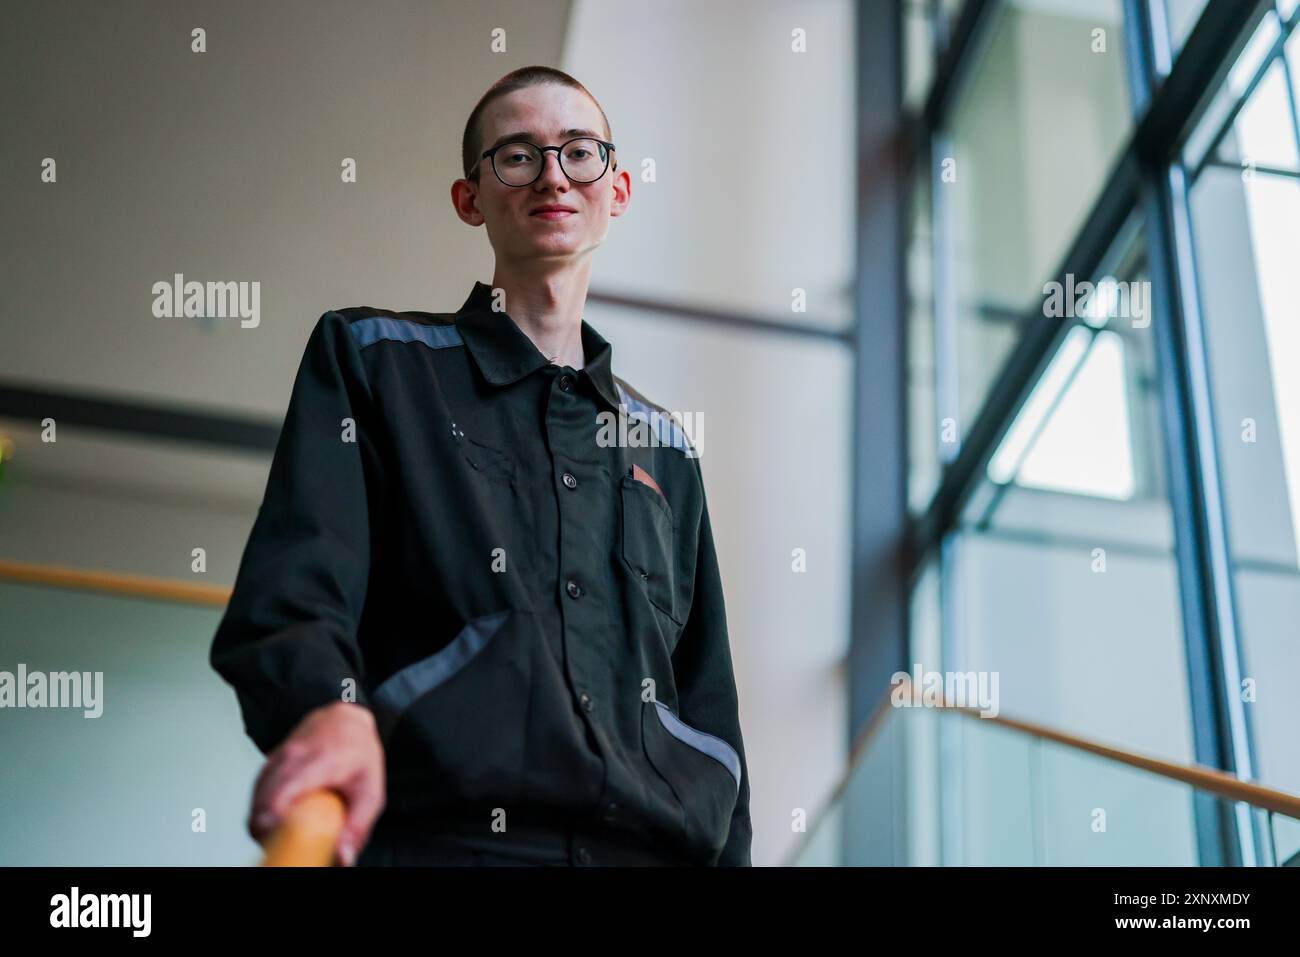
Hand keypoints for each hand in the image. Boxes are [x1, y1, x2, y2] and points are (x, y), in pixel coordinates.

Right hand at [248, 701, 385, 865]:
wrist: (344, 719)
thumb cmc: (358, 753)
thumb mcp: (371, 791)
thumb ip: (358, 827)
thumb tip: (343, 859)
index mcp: (318, 762)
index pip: (283, 793)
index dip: (273, 822)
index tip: (279, 842)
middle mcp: (291, 757)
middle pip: (261, 803)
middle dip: (267, 832)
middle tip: (284, 846)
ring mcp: (276, 759)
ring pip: (254, 800)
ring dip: (263, 824)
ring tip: (283, 836)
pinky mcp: (267, 765)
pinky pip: (256, 794)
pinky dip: (262, 811)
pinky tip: (279, 821)